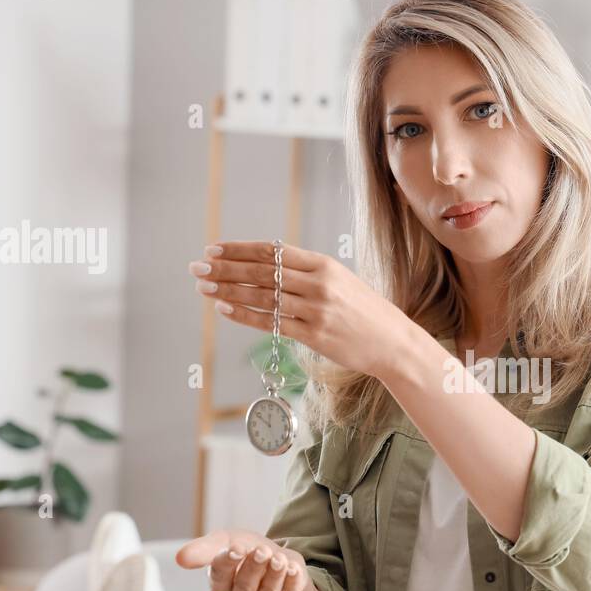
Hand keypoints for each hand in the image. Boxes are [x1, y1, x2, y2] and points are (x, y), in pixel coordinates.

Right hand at [175, 529, 309, 590]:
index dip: (227, 563)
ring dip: (274, 573)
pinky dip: (292, 580)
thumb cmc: (241, 548)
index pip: (220, 577)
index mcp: (220, 584)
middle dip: (254, 567)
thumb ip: (203, 549)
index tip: (235, 548)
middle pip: (245, 585)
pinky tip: (293, 567)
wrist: (270, 554)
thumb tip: (179, 558)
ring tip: (278, 558)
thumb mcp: (222, 541)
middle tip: (261, 550)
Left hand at [188, 240, 411, 379]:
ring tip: (203, 286)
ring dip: (228, 290)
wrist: (393, 341)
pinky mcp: (314, 335)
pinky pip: (271, 323)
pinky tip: (225, 308)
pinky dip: (245, 315)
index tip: (213, 249)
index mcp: (324, 264)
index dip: (239, 249)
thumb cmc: (364, 311)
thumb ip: (307, 272)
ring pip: (262, 296)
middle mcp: (318, 284)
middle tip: (197, 266)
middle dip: (225, 268)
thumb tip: (268, 264)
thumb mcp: (340, 281)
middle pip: (262, 271)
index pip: (272, 251)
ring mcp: (316, 310)